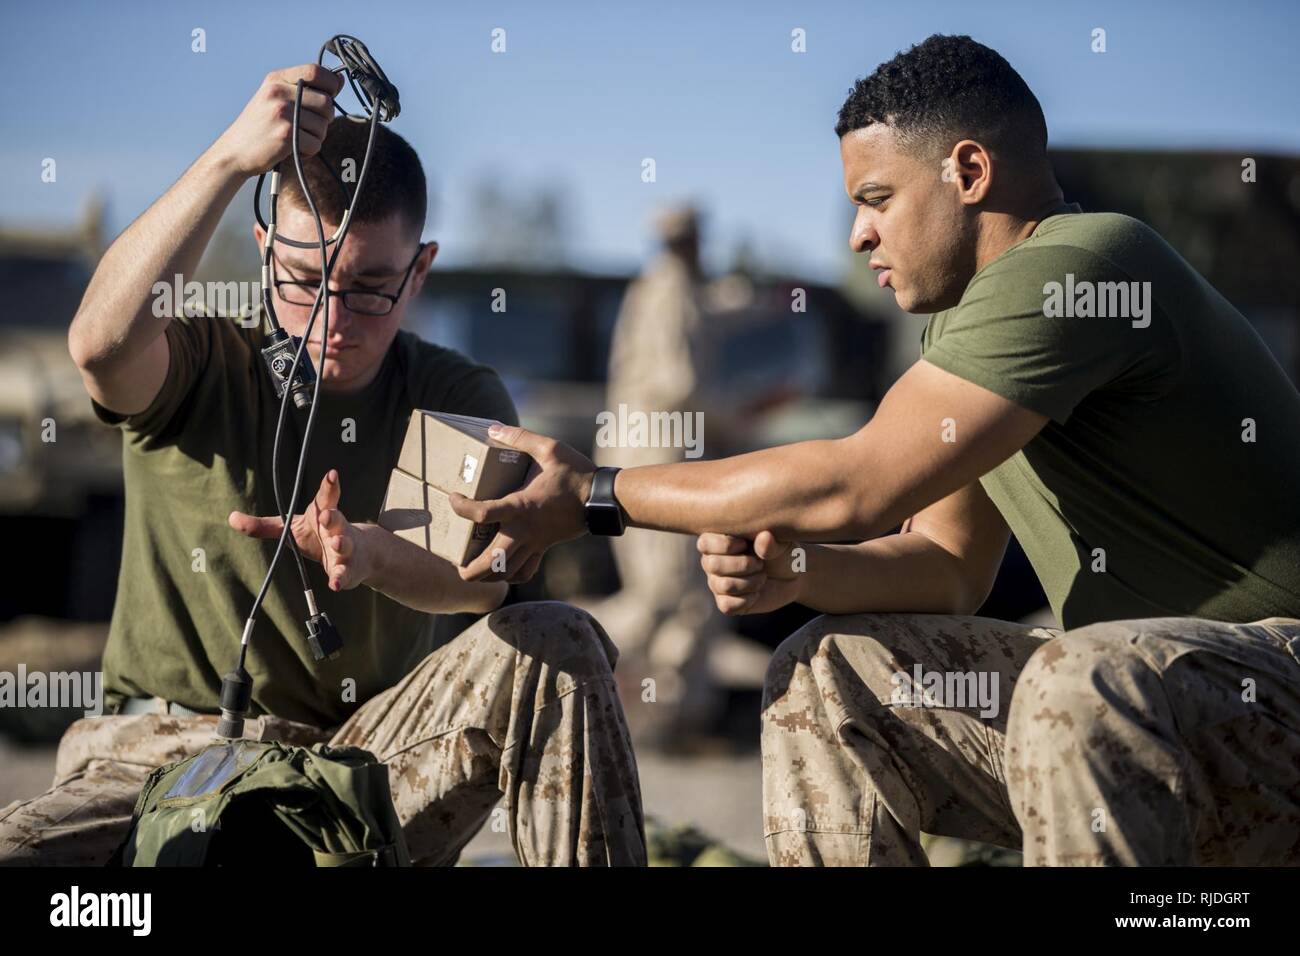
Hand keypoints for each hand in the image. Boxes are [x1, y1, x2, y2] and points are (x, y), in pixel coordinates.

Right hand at [210, 64, 344, 177]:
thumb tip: (339, 80)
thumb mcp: (276, 98)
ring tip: (297, 137)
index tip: (330, 95)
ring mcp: (282, 113)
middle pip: (326, 102)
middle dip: (325, 118)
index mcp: (276, 79)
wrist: (235, 151)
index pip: (315, 71)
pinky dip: (309, 151)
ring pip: (323, 125)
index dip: (331, 83)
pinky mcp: (285, 135)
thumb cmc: (261, 125)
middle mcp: (278, 92)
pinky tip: (294, 148)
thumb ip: (305, 88)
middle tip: (309, 125)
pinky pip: (316, 143)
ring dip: (316, 136)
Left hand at [228, 469, 372, 589]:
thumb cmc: (319, 537)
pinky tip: (335, 584)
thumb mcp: (292, 529)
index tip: (332, 474)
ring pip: (344, 544)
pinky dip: (341, 578)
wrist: (360, 555)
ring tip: (335, 542)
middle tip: (325, 515)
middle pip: (336, 519)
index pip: (326, 498)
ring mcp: (345, 549)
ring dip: (341, 543)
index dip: (329, 486)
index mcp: (323, 515)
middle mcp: (337, 529)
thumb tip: (231, 518)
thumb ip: (263, 526)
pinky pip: (345, 574)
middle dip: (332, 517)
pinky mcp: (348, 570)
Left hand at [447, 424, 596, 582]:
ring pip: (507, 573)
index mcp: (521, 506)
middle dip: (469, 569)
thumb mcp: (549, 448)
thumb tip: (493, 428)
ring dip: (487, 576)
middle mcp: (524, 530)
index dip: (462, 507)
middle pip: (491, 562)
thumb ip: (520, 437)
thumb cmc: (576, 473)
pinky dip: (511, 575)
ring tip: (472, 568)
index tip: (453, 497)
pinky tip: (503, 568)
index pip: (483, 513)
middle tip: (454, 562)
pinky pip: (525, 571)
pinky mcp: (543, 547)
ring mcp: (534, 543)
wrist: (602, 498)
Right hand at [697, 530, 802, 614]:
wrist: (790, 577)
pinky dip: (747, 600)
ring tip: (762, 577)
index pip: (705, 543)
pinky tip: (756, 593)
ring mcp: (716, 583)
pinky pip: (727, 605)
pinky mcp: (725, 603)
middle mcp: (711, 561)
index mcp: (718, 540)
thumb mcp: (780, 544)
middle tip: (760, 564)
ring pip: (724, 585)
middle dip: (743, 565)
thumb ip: (771, 542)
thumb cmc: (780, 553)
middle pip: (713, 565)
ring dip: (750, 582)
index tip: (746, 545)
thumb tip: (764, 538)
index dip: (725, 545)